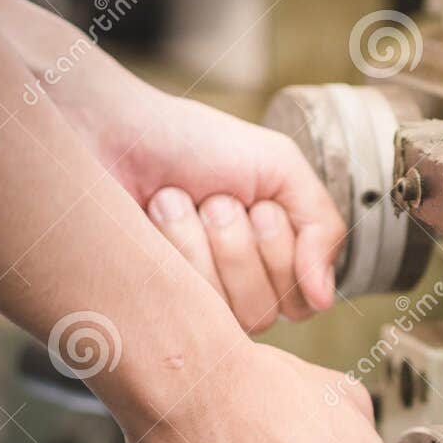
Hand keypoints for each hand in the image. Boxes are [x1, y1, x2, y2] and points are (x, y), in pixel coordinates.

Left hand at [68, 83, 344, 331]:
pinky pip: (189, 306)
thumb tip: (326, 299)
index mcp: (274, 267)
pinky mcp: (155, 307)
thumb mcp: (281, 167)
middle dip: (241, 241)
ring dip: (205, 241)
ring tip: (178, 201)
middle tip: (215, 199)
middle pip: (268, 311)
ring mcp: (195, 307)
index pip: (305, 301)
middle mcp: (238, 295)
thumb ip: (322, 227)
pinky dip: (175, 247)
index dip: (283, 251)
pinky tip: (154, 219)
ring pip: (228, 314)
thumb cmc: (194, 143)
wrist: (116, 129)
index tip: (259, 204)